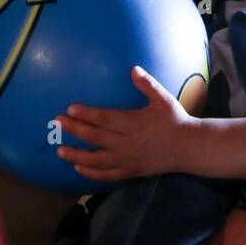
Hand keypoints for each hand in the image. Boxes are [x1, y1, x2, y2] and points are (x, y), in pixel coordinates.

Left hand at [53, 66, 195, 180]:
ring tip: (60, 151)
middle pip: (95, 137)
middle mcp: (126, 142)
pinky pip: (107, 174)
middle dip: (74, 130)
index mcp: (132, 122)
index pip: (104, 118)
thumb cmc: (175, 120)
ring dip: (76, 155)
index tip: (69, 109)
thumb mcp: (163, 99)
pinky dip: (91, 173)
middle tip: (56, 123)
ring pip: (96, 159)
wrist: (189, 147)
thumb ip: (147, 84)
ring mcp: (127, 158)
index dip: (85, 114)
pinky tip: (79, 168)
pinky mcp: (131, 170)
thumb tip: (133, 69)